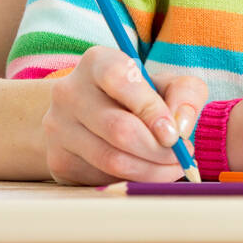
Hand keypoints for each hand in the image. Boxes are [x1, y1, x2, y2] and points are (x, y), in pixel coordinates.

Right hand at [43, 45, 207, 185]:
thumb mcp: (168, 84)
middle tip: (182, 157)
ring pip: (111, 158)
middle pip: (118, 128)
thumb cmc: (141, 97)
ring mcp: (57, 127)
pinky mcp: (57, 160)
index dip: (151, 109)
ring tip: (172, 167)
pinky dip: (132, 180)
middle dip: (158, 149)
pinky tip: (147, 171)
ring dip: (151, 170)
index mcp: (97, 62)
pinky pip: (100, 178)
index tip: (174, 133)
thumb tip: (180, 127)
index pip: (120, 80)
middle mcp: (69, 92)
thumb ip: (185, 94)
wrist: (93, 117)